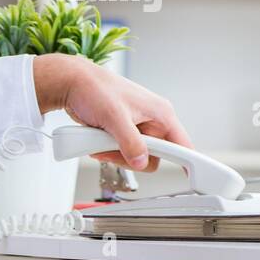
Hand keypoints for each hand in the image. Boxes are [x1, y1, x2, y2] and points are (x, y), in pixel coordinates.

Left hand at [37, 53, 193, 171]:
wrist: (72, 84)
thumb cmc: (94, 89)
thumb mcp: (114, 117)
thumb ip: (130, 142)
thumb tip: (141, 161)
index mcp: (160, 114)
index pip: (182, 144)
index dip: (187, 161)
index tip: (187, 175)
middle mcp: (152, 121)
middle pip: (154, 157)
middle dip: (131, 157)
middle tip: (113, 148)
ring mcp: (136, 127)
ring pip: (135, 156)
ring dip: (115, 154)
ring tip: (100, 141)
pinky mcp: (122, 131)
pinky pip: (121, 151)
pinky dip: (108, 150)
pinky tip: (96, 141)